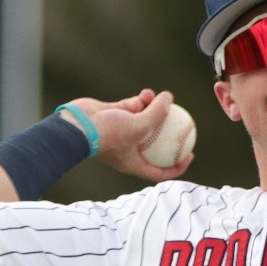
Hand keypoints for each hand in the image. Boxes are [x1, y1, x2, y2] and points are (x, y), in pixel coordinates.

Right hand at [68, 89, 193, 182]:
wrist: (76, 125)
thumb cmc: (107, 134)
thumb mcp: (139, 126)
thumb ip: (157, 114)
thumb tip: (170, 98)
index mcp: (134, 163)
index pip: (160, 172)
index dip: (178, 167)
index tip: (190, 155)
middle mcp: (129, 149)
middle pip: (155, 145)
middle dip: (168, 133)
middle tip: (183, 123)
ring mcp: (121, 132)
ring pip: (144, 121)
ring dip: (154, 110)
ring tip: (161, 99)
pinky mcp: (114, 116)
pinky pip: (132, 109)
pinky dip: (140, 101)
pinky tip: (147, 93)